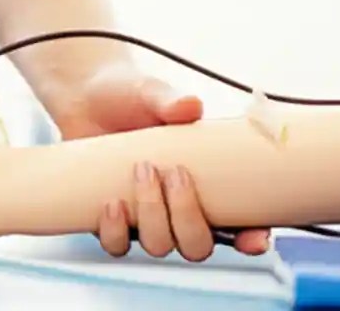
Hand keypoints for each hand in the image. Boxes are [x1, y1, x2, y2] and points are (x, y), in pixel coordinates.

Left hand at [42, 65, 270, 256]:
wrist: (83, 96)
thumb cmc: (129, 96)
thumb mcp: (151, 93)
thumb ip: (171, 100)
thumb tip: (190, 105)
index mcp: (206, 184)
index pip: (240, 225)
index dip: (252, 239)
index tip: (256, 237)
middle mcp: (177, 210)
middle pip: (197, 246)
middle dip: (188, 217)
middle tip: (175, 173)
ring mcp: (144, 219)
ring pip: (160, 246)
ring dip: (154, 217)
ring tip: (142, 170)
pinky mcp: (110, 221)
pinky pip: (117, 244)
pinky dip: (116, 230)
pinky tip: (111, 202)